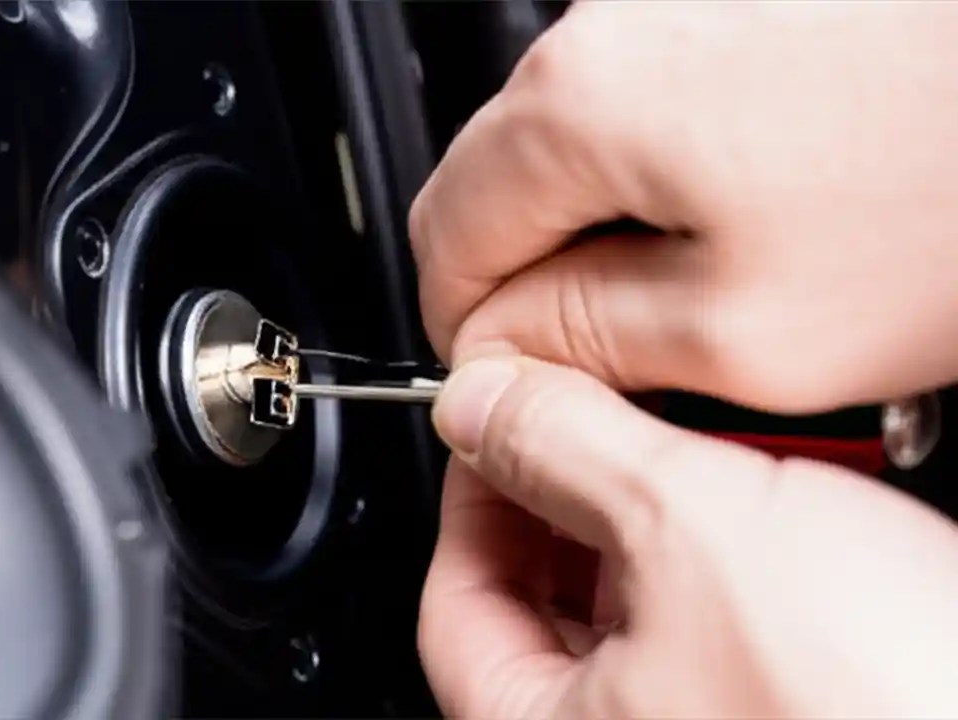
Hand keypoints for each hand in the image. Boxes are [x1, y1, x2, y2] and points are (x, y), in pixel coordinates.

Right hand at [410, 2, 957, 412]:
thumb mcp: (746, 331)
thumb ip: (581, 343)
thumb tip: (497, 350)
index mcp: (577, 107)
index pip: (441, 242)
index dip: (470, 332)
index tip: (520, 380)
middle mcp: (608, 29)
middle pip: (503, 186)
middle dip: (542, 279)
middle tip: (633, 354)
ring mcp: (672, 4)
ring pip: (584, 150)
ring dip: (622, 229)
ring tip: (733, 290)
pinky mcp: (736, 6)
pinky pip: (658, 107)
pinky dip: (681, 176)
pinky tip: (770, 218)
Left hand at [420, 356, 957, 717]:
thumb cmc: (881, 704)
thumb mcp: (691, 531)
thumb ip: (563, 451)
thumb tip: (482, 403)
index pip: (456, 602)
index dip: (475, 493)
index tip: (503, 420)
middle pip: (552, 600)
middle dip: (582, 492)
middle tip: (600, 413)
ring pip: (652, 602)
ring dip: (675, 508)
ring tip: (709, 443)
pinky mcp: (794, 711)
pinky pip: (735, 619)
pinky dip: (748, 546)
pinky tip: (791, 493)